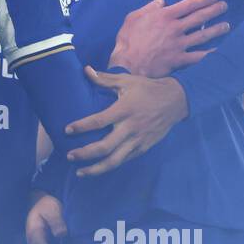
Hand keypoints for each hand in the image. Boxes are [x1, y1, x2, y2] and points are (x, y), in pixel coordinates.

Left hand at [64, 67, 188, 175]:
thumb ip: (104, 79)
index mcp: (124, 110)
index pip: (99, 121)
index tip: (67, 130)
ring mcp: (138, 140)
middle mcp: (130, 128)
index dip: (82, 126)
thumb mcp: (126, 81)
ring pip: (115, 160)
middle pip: (105, 147)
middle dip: (85, 154)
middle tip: (70, 156)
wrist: (175, 101)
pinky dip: (111, 166)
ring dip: (96, 168)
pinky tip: (99, 168)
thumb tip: (86, 70)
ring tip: (80, 173)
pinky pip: (125, 160)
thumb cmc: (147, 89)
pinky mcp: (144, 147)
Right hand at [109, 0, 229, 77]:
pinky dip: (209, 54)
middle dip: (214, 10)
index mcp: (164, 16)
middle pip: (199, 17)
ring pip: (202, 35)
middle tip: (224, 6)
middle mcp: (174, 28)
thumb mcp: (132, 18)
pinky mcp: (179, 59)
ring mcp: (178, 44)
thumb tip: (161, 1)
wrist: (127, 64)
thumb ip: (148, 8)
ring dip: (216, 29)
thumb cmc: (127, 40)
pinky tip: (218, 51)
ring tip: (226, 25)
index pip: (188, 4)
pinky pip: (198, 56)